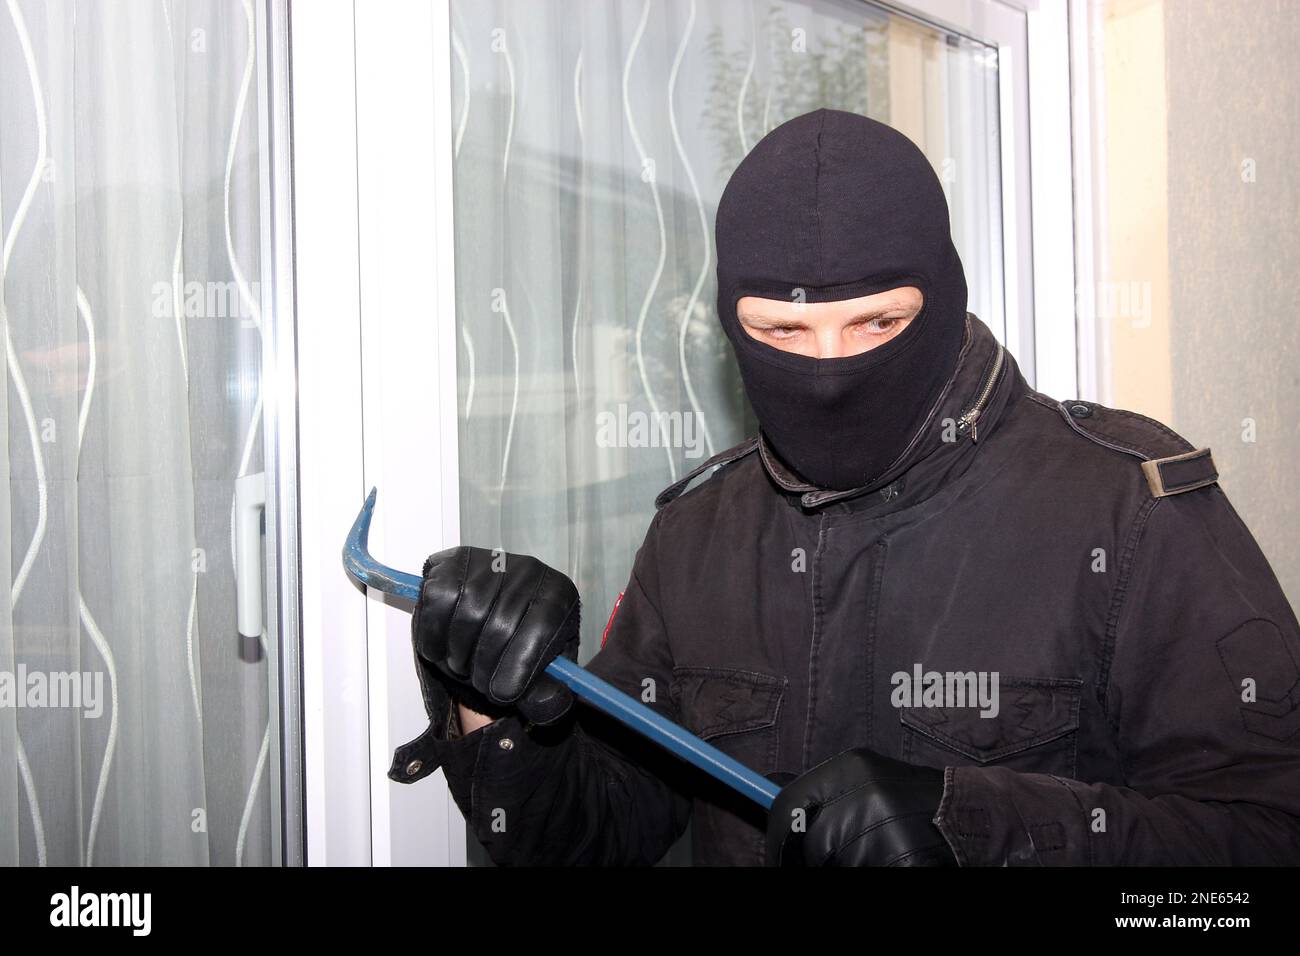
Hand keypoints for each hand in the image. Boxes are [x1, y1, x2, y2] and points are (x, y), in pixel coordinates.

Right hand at [413, 546, 580, 725]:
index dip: (518, 667)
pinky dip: (434, 634)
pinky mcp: (456, 560)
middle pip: (500, 626)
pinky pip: (437, 599)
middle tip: (478, 682)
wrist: (492, 624)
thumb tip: (547, 703)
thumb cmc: (519, 652)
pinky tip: (442, 647)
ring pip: (467, 615)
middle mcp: (531, 570)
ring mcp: (493, 561)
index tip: (503, 693)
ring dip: (457, 654)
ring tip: (462, 664)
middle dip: (483, 668)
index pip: (541, 629)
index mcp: (560, 597)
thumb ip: (547, 696)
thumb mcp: (542, 678)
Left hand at [765, 747, 955, 865]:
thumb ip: (828, 800)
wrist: (974, 814)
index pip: (788, 805)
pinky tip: (896, 862)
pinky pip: (868, 872)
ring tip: (880, 855)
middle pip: (811, 842)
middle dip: (817, 860)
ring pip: (836, 863)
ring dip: (852, 866)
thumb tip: (783, 823)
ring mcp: (885, 823)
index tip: (781, 857)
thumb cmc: (916, 805)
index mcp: (852, 767)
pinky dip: (879, 871)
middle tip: (837, 862)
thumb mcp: (869, 785)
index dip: (781, 838)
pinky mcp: (902, 856)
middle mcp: (864, 790)